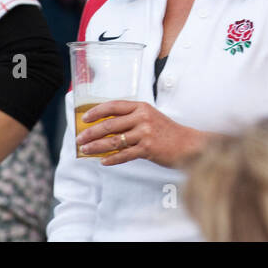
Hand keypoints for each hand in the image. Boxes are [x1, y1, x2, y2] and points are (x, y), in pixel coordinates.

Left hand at [79, 100, 207, 167]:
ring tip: (85, 151)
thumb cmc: (167, 132)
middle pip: (109, 124)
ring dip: (96, 147)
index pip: (113, 106)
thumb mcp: (150, 117)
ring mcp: (145, 133)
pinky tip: (103, 161)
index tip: (84, 118)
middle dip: (91, 132)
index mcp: (141, 107)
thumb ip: (131, 119)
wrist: (188, 144)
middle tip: (79, 139)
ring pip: (114, 141)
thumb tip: (105, 127)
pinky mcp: (147, 149)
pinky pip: (124, 155)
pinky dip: (112, 159)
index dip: (96, 112)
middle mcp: (142, 117)